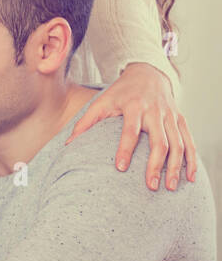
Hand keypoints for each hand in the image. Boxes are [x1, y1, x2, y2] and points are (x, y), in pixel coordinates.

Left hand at [65, 62, 195, 190]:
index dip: (125, 149)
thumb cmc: (121, 92)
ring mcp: (171, 116)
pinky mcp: (181, 120)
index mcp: (134, 107)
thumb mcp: (101, 102)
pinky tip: (190, 177)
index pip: (130, 131)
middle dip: (156, 165)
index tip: (120, 168)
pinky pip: (190, 141)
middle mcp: (155, 112)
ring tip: (170, 187)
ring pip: (178, 144)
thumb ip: (85, 123)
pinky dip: (191, 160)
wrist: (148, 73)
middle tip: (151, 186)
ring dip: (176, 167)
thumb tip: (68, 145)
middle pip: (159, 141)